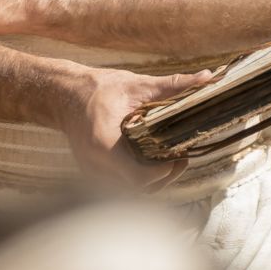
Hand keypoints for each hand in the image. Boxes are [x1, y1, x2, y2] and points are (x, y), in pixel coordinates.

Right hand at [55, 65, 214, 188]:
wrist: (63, 95)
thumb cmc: (99, 88)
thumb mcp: (136, 85)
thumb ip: (172, 85)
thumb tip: (207, 78)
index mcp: (104, 144)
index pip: (140, 178)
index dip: (164, 173)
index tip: (178, 156)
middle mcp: (96, 165)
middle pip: (140, 189)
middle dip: (165, 177)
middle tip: (181, 157)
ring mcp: (93, 173)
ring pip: (132, 191)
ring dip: (154, 180)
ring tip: (169, 159)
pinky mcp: (94, 174)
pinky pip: (122, 185)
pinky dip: (140, 177)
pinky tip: (151, 160)